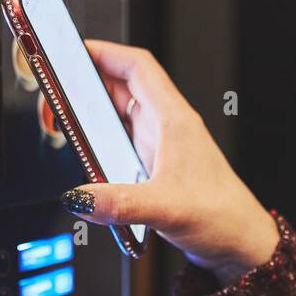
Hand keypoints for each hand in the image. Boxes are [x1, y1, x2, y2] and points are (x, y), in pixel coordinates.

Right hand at [62, 40, 279, 286]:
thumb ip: (119, 203)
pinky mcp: (157, 167)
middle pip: (122, 86)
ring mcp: (162, 146)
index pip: (137, 67)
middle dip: (85, 83)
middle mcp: (168, 128)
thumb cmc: (221, 218)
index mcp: (174, 121)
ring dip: (91, 111)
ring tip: (62, 120)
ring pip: (121, 113)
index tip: (70, 50)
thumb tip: (79, 198)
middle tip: (54, 96)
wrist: (241, 244)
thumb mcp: (165, 208)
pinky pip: (124, 140)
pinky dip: (101, 138)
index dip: (103, 52)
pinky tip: (86, 153)